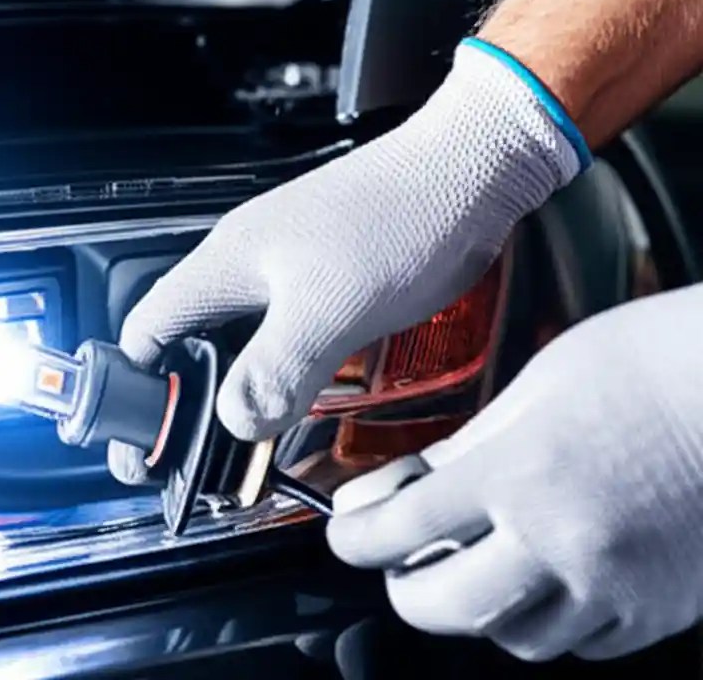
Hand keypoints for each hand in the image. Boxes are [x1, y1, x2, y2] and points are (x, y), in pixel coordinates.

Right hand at [114, 43, 580, 463]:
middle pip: (185, 336)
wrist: (473, 166)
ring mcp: (285, 264)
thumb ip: (275, 372)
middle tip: (194, 449)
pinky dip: (281, 369)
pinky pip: (281, 329)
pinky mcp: (326, 272)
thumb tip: (235, 422)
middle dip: (184, 396)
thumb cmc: (403, 215)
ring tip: (247, 432)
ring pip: (235, 335)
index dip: (134, 389)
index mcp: (224, 265)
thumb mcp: (330, 309)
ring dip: (236, 383)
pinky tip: (306, 390)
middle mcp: (245, 260)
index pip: (146, 329)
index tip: (139, 439)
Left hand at [327, 285, 702, 661]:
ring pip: (512, 638)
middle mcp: (564, 540)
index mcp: (519, 472)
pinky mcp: (661, 609)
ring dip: (478, 609)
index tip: (347, 534)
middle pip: (442, 606)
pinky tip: (547, 580)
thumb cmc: (655, 363)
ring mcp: (617, 585)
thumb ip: (466, 447)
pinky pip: (582, 645)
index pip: (398, 529)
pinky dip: (549, 623)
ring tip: (479, 565)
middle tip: (400, 561)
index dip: (354, 538)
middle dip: (405, 588)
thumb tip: (406, 485)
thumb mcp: (537, 386)